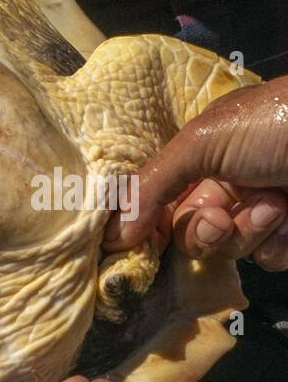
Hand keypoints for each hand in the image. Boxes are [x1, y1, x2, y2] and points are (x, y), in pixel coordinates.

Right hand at [106, 78, 287, 269]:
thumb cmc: (279, 123)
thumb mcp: (203, 141)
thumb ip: (151, 186)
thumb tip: (110, 236)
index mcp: (204, 156)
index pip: (159, 203)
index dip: (148, 225)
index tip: (138, 242)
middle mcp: (231, 183)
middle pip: (191, 233)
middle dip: (204, 229)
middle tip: (222, 215)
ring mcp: (267, 210)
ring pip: (232, 249)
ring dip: (248, 233)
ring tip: (276, 205)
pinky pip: (270, 259)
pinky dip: (279, 244)